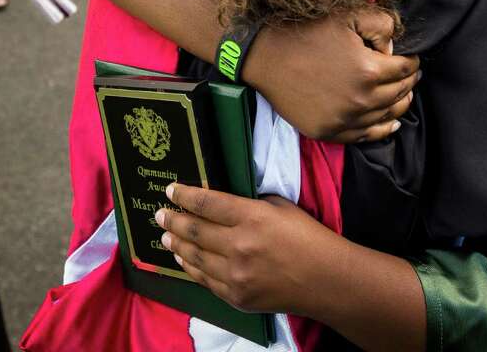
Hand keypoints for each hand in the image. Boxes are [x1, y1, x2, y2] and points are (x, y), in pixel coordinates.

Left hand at [156, 184, 341, 314]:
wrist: (326, 281)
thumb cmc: (308, 238)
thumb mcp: (281, 207)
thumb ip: (250, 204)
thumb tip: (224, 204)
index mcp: (251, 217)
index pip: (206, 203)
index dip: (184, 196)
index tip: (170, 190)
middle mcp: (239, 246)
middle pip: (194, 230)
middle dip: (173, 220)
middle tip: (159, 214)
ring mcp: (236, 275)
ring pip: (195, 257)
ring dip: (177, 245)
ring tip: (166, 236)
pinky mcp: (236, 297)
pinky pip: (205, 280)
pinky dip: (190, 267)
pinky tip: (183, 259)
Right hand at [243, 9, 419, 142]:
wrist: (266, 56)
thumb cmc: (306, 32)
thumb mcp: (348, 15)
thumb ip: (383, 25)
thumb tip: (394, 48)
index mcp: (369, 71)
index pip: (406, 69)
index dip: (411, 61)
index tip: (409, 57)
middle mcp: (361, 101)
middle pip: (400, 94)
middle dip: (408, 82)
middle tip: (409, 74)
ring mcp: (344, 120)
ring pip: (387, 116)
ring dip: (399, 104)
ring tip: (403, 94)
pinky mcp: (328, 131)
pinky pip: (365, 136)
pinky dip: (382, 129)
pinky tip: (390, 122)